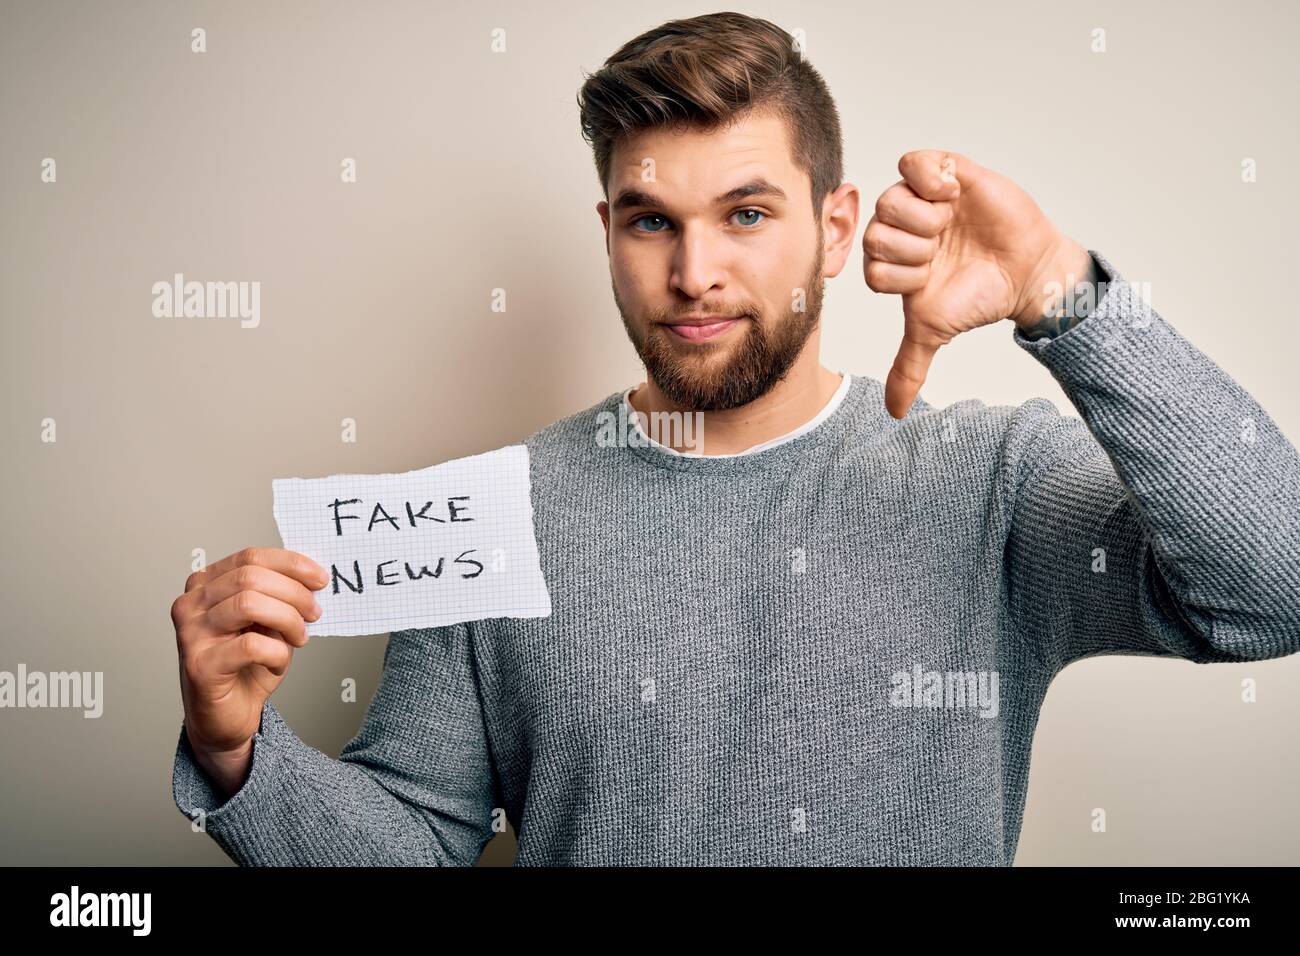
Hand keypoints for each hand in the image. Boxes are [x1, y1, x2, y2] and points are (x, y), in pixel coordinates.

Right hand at [171, 547, 328, 796]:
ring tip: (300, 637)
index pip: (250, 557)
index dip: (290, 564)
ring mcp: (190, 634)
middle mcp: (191, 605)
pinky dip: (277, 652)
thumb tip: (312, 580)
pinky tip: (279, 662)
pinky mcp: (200, 665)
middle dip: (294, 592)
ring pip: (249, 604)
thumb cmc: (246, 667)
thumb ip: (278, 598)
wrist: (225, 718)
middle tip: (315, 612)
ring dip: (288, 619)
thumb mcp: (266, 623)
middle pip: (250, 577)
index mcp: (205, 585)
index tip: (320, 578)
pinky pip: (251, 645)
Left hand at [863, 149, 1091, 417]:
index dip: (900, 273)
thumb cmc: (978, 296)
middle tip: (940, 251)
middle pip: (875, 230)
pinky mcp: (947, 173)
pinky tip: (951, 194)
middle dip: (911, 249)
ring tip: (950, 225)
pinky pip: (915, 161)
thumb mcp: (935, 332)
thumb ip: (909, 367)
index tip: (930, 277)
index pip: (869, 262)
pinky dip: (928, 176)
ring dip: (921, 218)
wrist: (1027, 272)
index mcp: (891, 261)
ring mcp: (923, 201)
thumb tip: (894, 414)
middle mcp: (902, 229)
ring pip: (890, 198)